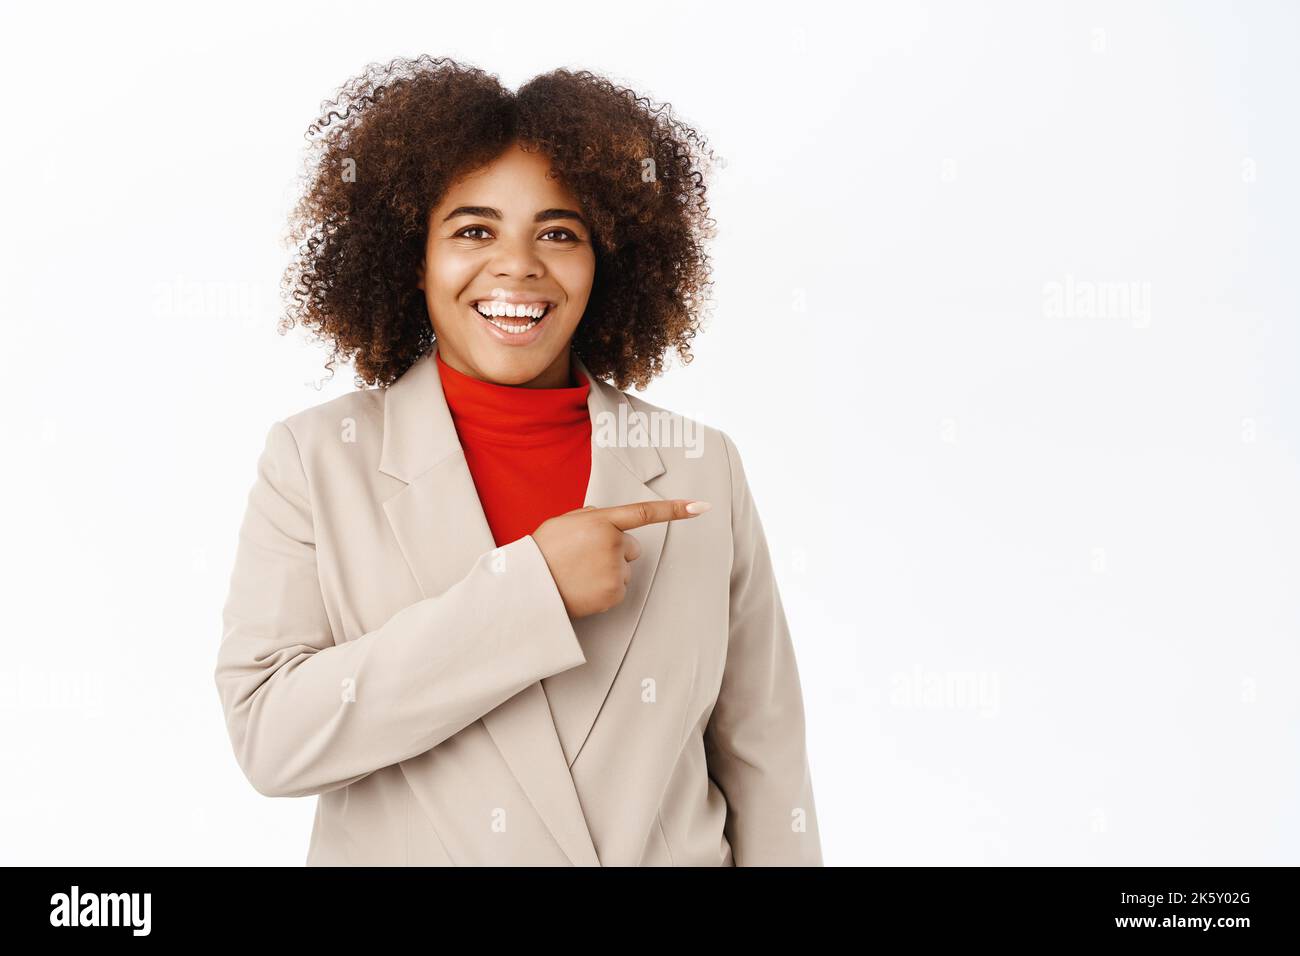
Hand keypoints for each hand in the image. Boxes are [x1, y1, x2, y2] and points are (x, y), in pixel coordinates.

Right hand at [532, 499, 710, 617]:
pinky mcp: (615, 593)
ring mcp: (615, 570)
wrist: (529, 587)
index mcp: (601, 521)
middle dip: (615, 551)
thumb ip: (591, 517)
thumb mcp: (564, 522)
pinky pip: (619, 588)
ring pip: (625, 569)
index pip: (644, 513)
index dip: (675, 509)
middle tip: (584, 558)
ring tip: (579, 574)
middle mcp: (613, 544)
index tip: (702, 507)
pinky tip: (584, 588)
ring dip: (608, 571)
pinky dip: (605, 590)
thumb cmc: (543, 552)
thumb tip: (606, 521)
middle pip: (632, 547)